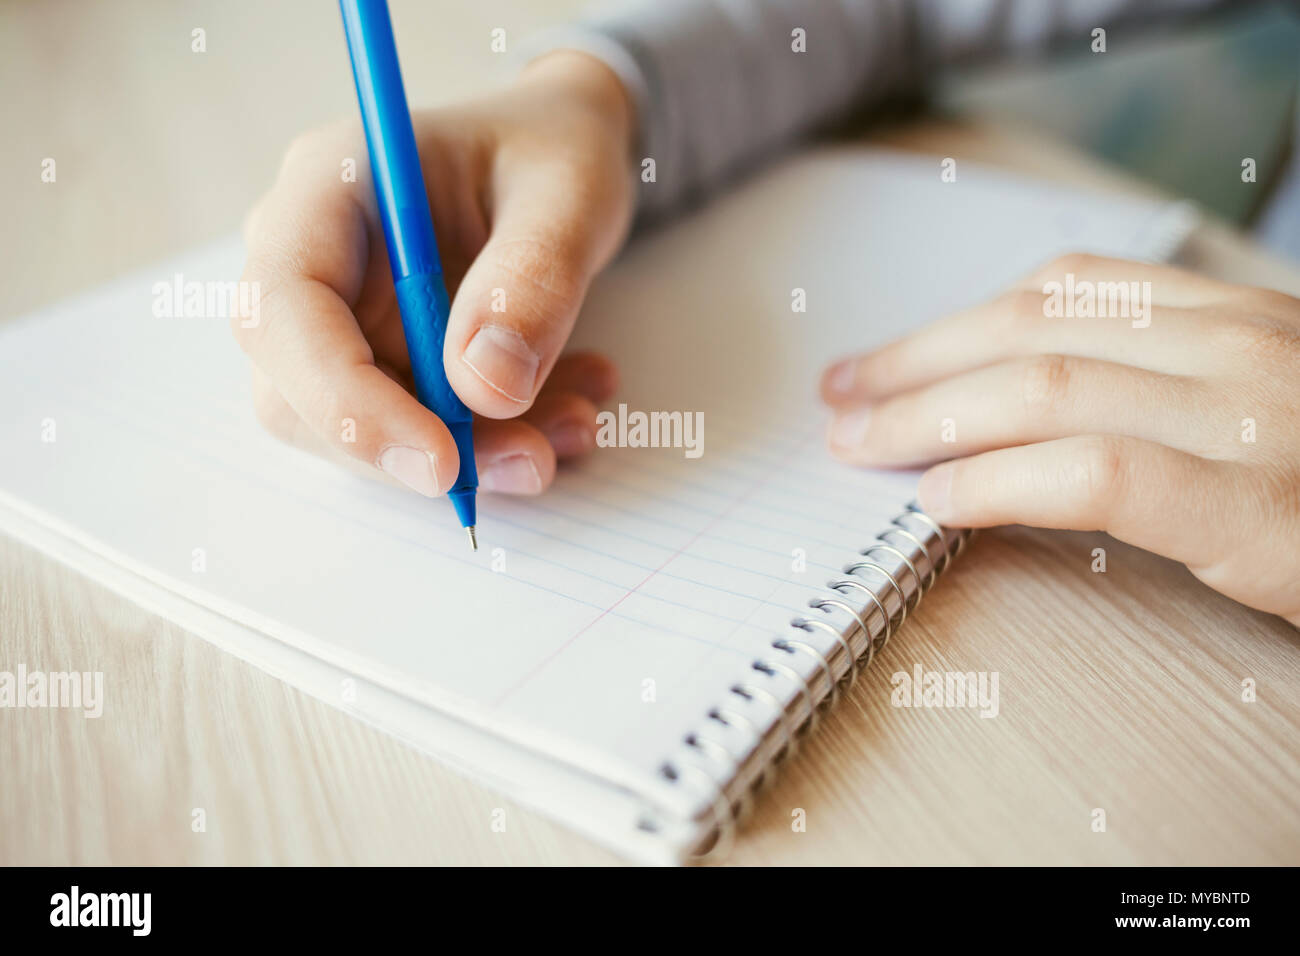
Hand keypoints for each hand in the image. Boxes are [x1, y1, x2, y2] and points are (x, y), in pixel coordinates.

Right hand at [234, 52, 634, 495]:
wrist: (561, 163)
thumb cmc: (553, 149)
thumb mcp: (570, 193)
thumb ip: (533, 277)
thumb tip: (485, 385)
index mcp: (327, 185)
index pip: (284, 310)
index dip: (346, 401)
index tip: (441, 460)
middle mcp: (311, 259)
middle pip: (301, 393)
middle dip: (417, 447)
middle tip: (532, 458)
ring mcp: (339, 320)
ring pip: (365, 434)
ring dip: (473, 453)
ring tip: (576, 422)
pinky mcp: (380, 366)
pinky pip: (418, 435)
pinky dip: (496, 442)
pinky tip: (569, 408)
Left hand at [820, 254, 1299, 625]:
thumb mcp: (1254, 402)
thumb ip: (1154, 384)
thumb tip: (1009, 398)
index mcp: (1235, 316)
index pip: (1060, 295)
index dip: (948, 326)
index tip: (876, 362)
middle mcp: (1242, 347)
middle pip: (1033, 332)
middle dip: (915, 367)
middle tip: (842, 403)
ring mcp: (1254, 421)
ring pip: (1049, 388)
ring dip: (931, 418)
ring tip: (864, 448)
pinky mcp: (1256, 510)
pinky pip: (1099, 475)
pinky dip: (1002, 481)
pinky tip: (941, 501)